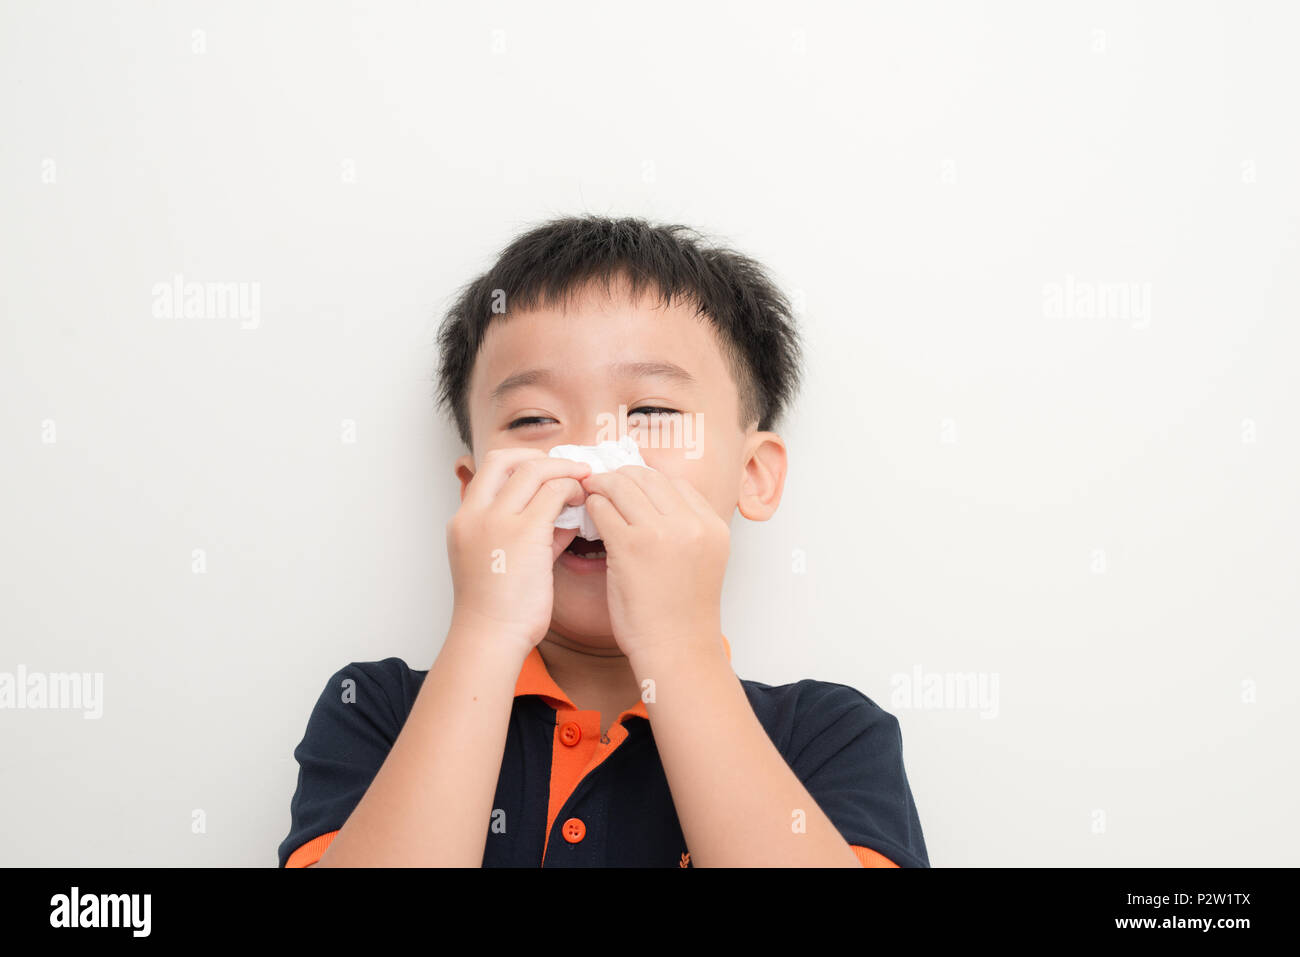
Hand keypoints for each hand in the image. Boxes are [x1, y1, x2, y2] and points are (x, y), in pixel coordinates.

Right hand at [446, 448, 591, 656]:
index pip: (488, 469)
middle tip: (568, 468)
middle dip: (541, 457)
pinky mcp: (524, 532)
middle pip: (506, 459)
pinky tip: (583, 503)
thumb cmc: (497, 610)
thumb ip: (527, 534)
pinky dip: (572, 491)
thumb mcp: (501, 561)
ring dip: (563, 470)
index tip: (547, 471)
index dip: (521, 462)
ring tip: (583, 482)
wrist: (490, 637)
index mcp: (463, 520)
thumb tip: (562, 518)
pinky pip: (554, 494)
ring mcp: (496, 521)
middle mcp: (475, 514)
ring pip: (533, 470)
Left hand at [579, 466, 728, 661]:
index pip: (676, 482)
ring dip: (603, 487)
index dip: (648, 481)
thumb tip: (652, 499)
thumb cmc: (682, 612)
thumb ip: (687, 527)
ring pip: (622, 485)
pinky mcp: (630, 545)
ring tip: (592, 495)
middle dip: (621, 476)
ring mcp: (661, 532)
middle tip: (603, 483)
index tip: (630, 488)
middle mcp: (692, 523)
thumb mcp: (703, 558)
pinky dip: (593, 507)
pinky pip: (603, 508)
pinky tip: (589, 516)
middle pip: (648, 476)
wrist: (677, 650)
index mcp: (714, 525)